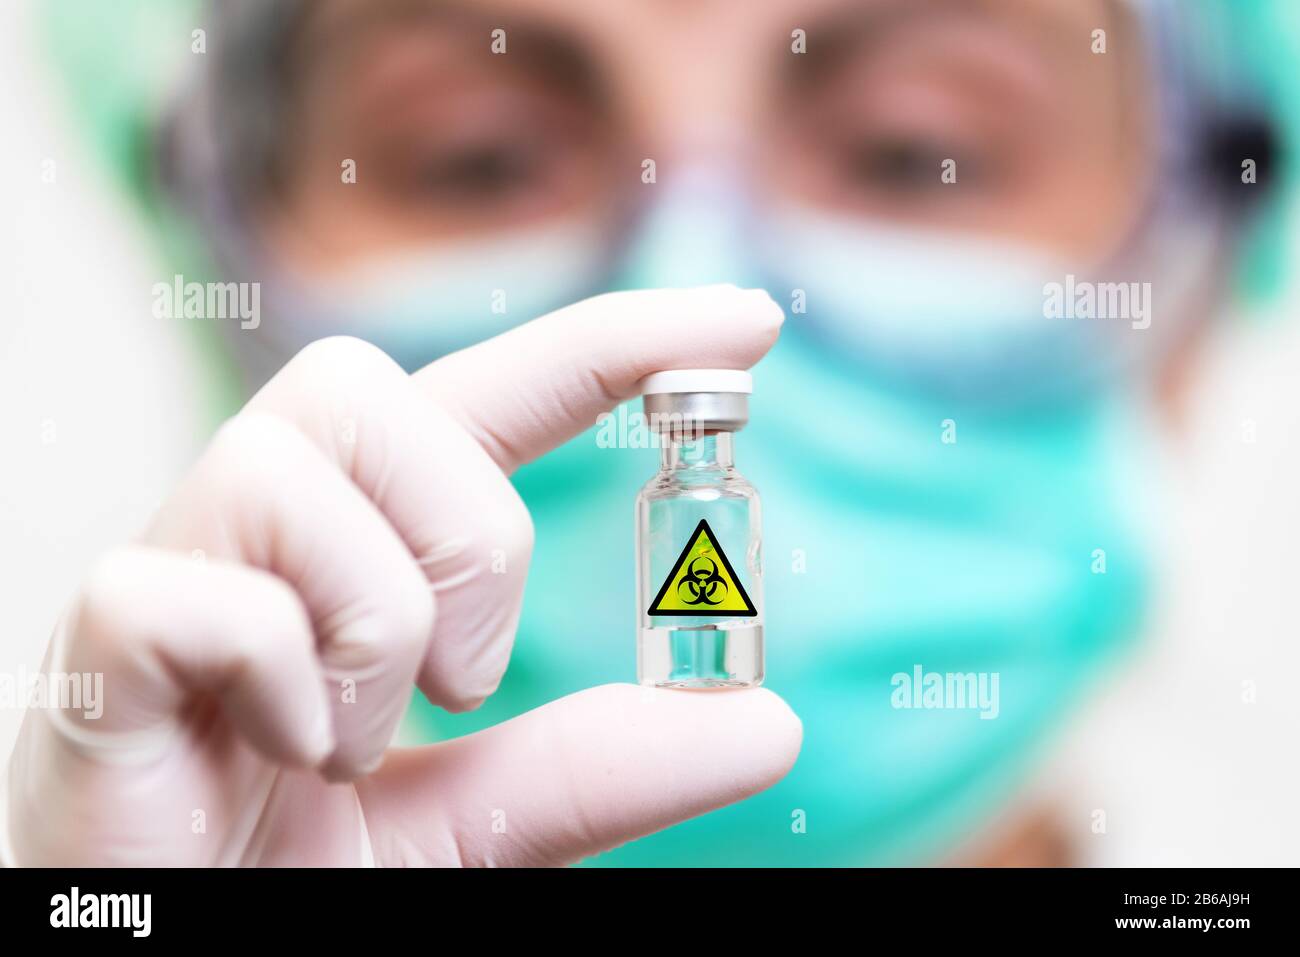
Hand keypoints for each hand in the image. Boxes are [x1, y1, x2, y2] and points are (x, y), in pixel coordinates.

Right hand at [1, 287, 799, 865]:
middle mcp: (260, 534)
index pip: (493, 397)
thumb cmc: (298, 881)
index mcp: (355, 549)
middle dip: (471, 535)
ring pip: (292, 464)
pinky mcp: (97, 644)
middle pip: (379, 392)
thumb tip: (767, 725)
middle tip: (463, 681)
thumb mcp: (483, 822)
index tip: (746, 321)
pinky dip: (285, 682)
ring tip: (348, 742)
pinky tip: (276, 751)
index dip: (616, 344)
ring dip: (376, 624)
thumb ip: (601, 767)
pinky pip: (206, 593)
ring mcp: (173, 573)